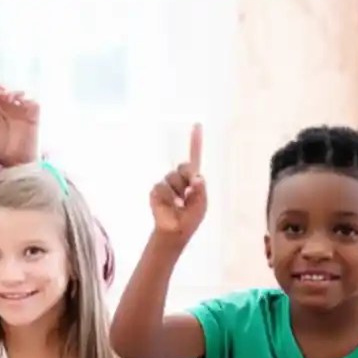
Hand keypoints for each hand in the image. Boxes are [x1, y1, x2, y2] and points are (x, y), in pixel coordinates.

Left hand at [0, 79, 38, 165]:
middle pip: (6, 89)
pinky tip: (17, 99)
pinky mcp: (34, 114)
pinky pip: (33, 101)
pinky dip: (26, 98)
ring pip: (19, 92)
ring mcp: (22, 109)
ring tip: (3, 95)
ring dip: (11, 91)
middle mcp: (9, 106)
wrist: (12, 160)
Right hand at [150, 124, 207, 243]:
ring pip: (172, 177)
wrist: (174, 232)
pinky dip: (168, 197)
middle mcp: (180, 180)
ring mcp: (167, 185)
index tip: (197, 125)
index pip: (194, 159)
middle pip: (184, 166)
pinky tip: (171, 205)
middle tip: (189, 191)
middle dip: (187, 176)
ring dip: (177, 191)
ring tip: (179, 204)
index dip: (195, 142)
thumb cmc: (189, 219)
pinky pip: (161, 187)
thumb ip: (201, 190)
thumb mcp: (201, 204)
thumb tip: (198, 178)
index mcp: (193, 181)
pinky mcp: (155, 192)